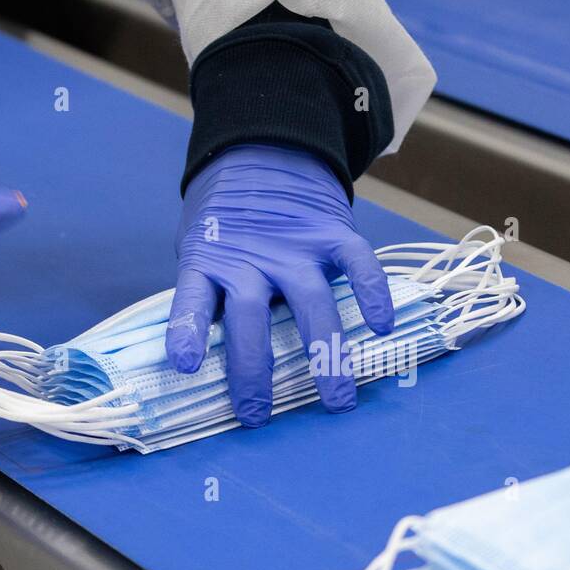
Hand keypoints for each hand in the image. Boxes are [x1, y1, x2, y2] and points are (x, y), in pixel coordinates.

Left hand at [165, 145, 393, 427]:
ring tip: (338, 399)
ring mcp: (294, 248)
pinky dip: (372, 292)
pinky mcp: (331, 234)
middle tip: (257, 416)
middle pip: (251, 319)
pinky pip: (356, 263)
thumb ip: (208, 292)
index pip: (193, 300)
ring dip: (325, 354)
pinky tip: (381, 326)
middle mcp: (250, 259)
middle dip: (253, 372)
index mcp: (208, 262)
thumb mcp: (202, 248)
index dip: (188, 332)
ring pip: (310, 303)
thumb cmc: (228, 222)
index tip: (187, 365)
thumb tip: (207, 362)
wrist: (261, 153)